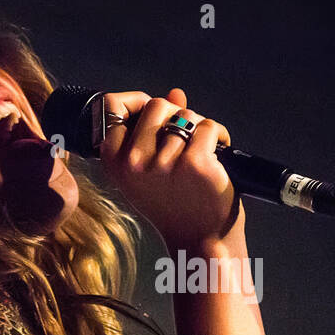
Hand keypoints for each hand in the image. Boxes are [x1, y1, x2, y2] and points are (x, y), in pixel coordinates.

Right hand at [97, 88, 241, 248]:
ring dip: (200, 127)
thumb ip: (155, 131)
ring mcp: (164, 163)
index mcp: (114, 164)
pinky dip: (219, 134)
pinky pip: (208, 126)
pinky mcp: (195, 163)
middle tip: (186, 138)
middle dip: (176, 114)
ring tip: (204, 151)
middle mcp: (134, 163)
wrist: (200, 241)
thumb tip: (175, 93)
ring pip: (186, 115)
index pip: (115, 108)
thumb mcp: (150, 172)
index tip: (156, 119)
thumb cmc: (175, 206)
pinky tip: (220, 150)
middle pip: (156, 105)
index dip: (139, 105)